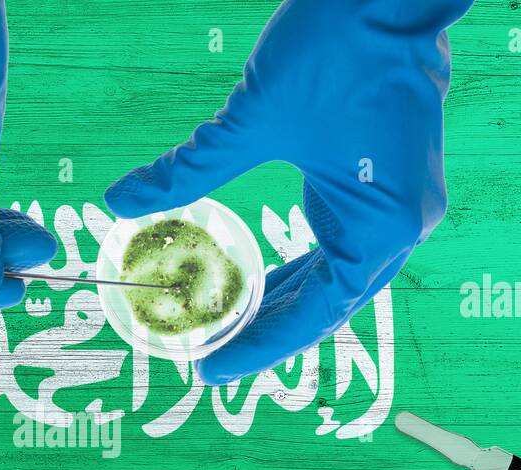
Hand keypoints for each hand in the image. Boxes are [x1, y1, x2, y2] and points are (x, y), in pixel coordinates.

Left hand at [105, 0, 472, 382]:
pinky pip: (344, 246)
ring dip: (285, 302)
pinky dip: (304, 267)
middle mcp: (399, 228)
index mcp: (378, 228)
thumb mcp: (250, 120)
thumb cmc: (332, 48)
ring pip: (337, 279)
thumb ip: (188, 169)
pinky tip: (264, 281)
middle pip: (328, 305)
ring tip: (229, 328)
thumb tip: (119, 199)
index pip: (314, 314)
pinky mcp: (390, 185)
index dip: (259, 348)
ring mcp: (400, 207)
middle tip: (209, 356)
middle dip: (267, 332)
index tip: (208, 370)